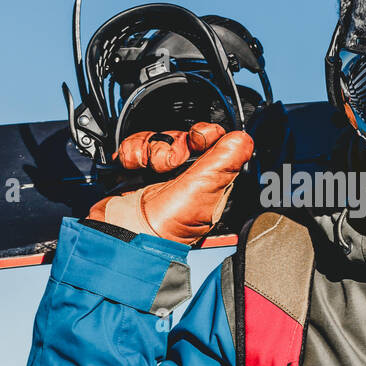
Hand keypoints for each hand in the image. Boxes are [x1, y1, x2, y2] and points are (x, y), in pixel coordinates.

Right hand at [88, 122, 253, 243]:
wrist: (120, 231)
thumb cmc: (164, 226)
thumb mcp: (203, 191)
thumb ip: (225, 161)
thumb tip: (245, 139)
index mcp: (208, 182)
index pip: (215, 143)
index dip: (207, 135)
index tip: (199, 138)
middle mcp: (186, 176)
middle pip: (185, 136)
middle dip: (175, 144)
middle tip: (170, 163)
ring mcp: (159, 172)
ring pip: (160, 137)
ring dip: (151, 148)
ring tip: (148, 167)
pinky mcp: (136, 169)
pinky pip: (137, 143)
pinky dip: (133, 152)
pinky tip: (133, 166)